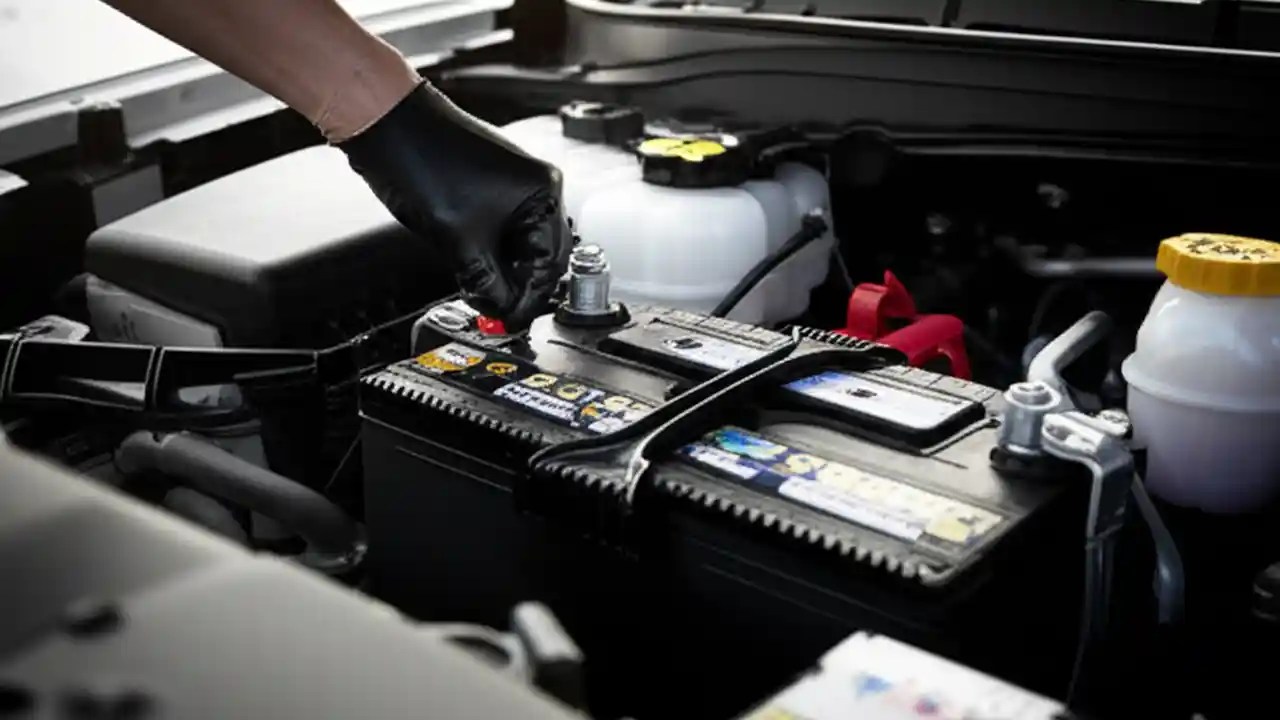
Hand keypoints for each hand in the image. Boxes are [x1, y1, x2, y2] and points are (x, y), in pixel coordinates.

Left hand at [339, 83, 571, 329]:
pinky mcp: (494, 186)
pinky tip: (476, 269)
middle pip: (542, 256)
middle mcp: (537, 186)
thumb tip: (500, 310)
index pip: (549, 265)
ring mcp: (516, 185)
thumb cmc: (424, 162)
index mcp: (543, 194)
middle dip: (519, 287)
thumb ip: (486, 284)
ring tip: (483, 293)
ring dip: (505, 272)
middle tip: (498, 313)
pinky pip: (505, 230)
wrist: (388, 126)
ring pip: (522, 245)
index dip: (527, 301)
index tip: (508, 322)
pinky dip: (494, 253)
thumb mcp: (459, 241)